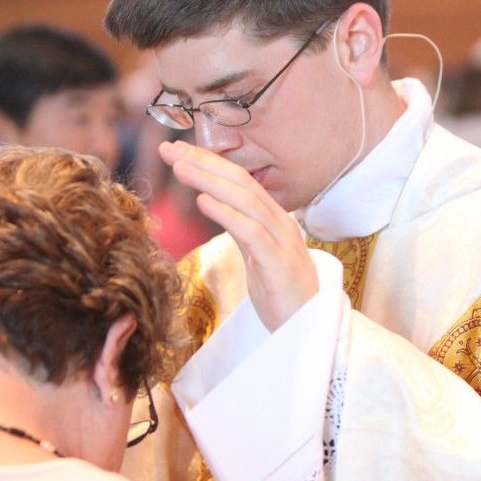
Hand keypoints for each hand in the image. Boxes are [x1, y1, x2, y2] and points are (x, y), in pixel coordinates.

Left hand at [159, 140, 317, 330]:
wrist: (309, 331)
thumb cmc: (281, 295)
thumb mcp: (256, 255)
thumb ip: (241, 228)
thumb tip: (216, 206)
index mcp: (274, 219)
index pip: (239, 181)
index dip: (208, 163)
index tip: (178, 151)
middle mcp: (280, 223)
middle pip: (240, 182)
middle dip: (204, 163)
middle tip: (170, 150)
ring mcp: (282, 241)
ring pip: (244, 200)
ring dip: (209, 181)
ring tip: (180, 168)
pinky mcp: (279, 263)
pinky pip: (250, 232)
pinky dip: (226, 213)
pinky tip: (202, 202)